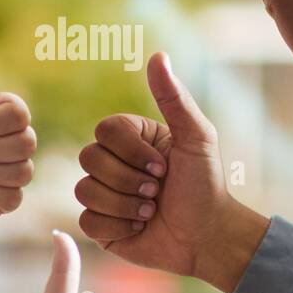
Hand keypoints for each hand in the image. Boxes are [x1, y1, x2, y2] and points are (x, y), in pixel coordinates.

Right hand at [75, 53, 268, 292]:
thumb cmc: (205, 185)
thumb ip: (174, 97)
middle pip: (88, 158)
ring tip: (150, 210)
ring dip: (125, 204)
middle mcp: (112, 161)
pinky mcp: (98, 224)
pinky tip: (139, 227)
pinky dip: (118, 226)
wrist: (207, 237)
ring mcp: (102, 193)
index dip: (131, 151)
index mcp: (132, 137)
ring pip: (84, 190)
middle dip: (128, 179)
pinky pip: (86, 221)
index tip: (163, 166)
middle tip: (157, 191)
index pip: (104, 129)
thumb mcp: (197, 137)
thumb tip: (158, 55)